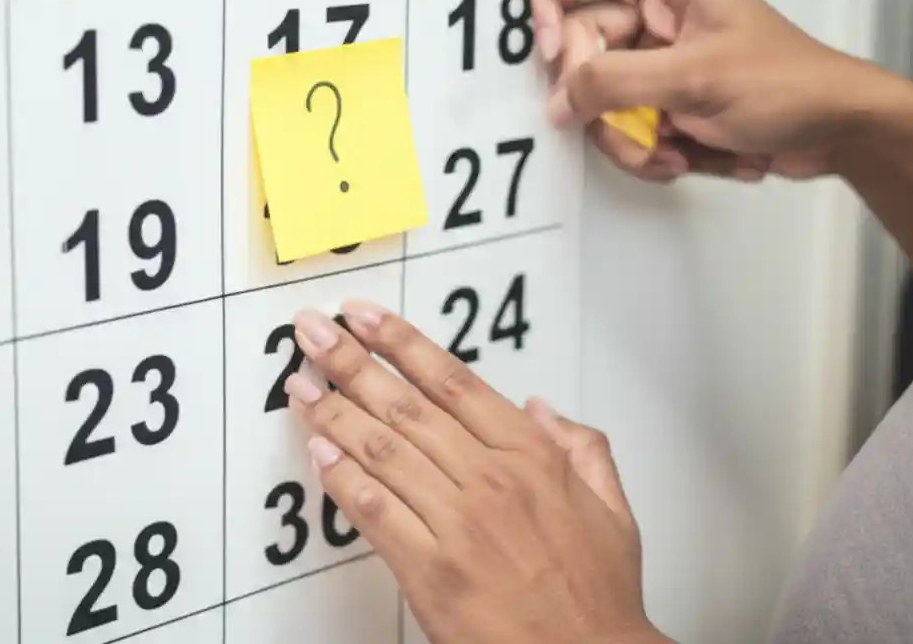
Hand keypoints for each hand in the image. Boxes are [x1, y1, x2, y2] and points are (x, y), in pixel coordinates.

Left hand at [282, 301, 669, 643]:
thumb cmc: (597, 596)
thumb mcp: (612, 509)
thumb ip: (582, 447)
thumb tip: (542, 408)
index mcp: (533, 457)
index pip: (453, 380)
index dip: (402, 342)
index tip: (365, 317)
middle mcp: (491, 480)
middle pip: (405, 404)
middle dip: (349, 361)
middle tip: (312, 332)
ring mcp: (457, 524)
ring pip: (382, 450)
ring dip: (333, 412)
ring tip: (300, 385)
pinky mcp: (429, 570)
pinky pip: (374, 512)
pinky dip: (342, 479)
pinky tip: (319, 453)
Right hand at [530, 0, 888, 181]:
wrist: (838, 133)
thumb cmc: (783, 84)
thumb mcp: (695, 79)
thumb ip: (616, 84)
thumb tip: (558, 102)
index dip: (553, 6)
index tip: (548, 52)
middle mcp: (660, 21)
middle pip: (587, 51)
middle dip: (603, 101)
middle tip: (628, 124)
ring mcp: (663, 69)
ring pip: (604, 102)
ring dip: (631, 138)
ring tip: (674, 153)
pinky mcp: (669, 109)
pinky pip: (630, 130)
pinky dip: (651, 153)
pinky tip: (689, 160)